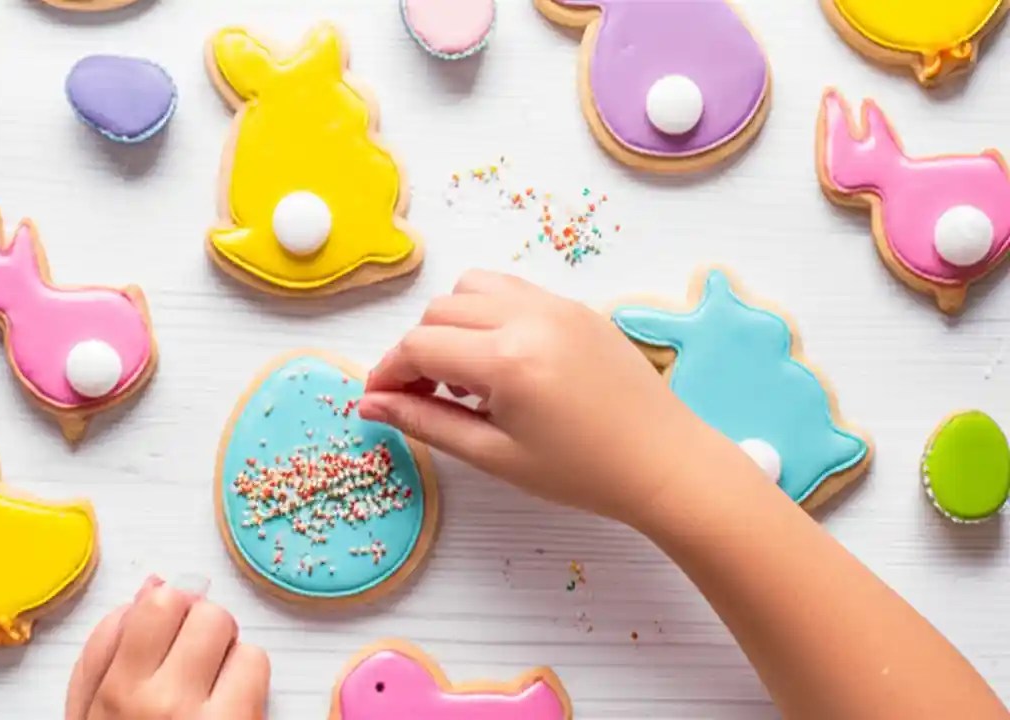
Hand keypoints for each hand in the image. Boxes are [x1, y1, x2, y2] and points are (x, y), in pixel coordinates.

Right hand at [65, 577, 269, 719]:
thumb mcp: (85, 714)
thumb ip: (102, 652)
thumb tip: (146, 590)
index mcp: (119, 693)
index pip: (158, 603)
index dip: (166, 607)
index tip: (164, 624)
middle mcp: (167, 703)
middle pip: (205, 613)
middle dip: (199, 626)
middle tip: (189, 655)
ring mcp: (214, 718)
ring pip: (238, 639)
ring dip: (227, 654)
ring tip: (209, 684)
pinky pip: (259, 668)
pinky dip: (247, 678)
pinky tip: (227, 701)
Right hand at [360, 269, 726, 522]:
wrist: (665, 463)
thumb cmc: (582, 472)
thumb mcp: (495, 455)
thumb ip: (426, 423)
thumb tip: (369, 407)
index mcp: (508, 359)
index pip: (420, 347)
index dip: (388, 373)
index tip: (377, 401)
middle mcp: (529, 317)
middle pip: (439, 312)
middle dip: (416, 352)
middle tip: (418, 399)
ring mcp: (556, 305)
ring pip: (472, 288)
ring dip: (451, 324)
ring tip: (463, 378)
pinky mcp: (576, 306)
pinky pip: (512, 291)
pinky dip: (487, 315)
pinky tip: (499, 363)